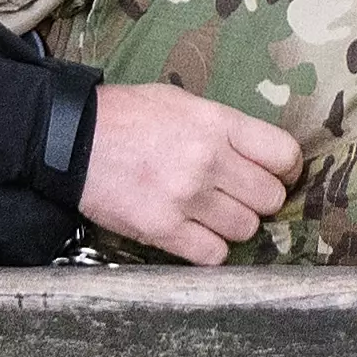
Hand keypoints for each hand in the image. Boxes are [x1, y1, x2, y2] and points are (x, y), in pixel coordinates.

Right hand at [77, 84, 298, 264]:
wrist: (70, 140)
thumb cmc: (128, 117)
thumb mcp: (183, 103)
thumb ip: (225, 128)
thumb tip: (262, 156)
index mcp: (218, 123)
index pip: (284, 156)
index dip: (286, 171)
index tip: (275, 176)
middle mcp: (208, 160)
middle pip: (270, 198)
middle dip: (260, 200)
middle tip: (238, 197)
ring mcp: (186, 197)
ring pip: (246, 229)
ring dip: (233, 225)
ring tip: (212, 215)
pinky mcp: (163, 229)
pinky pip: (214, 254)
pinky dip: (210, 249)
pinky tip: (196, 234)